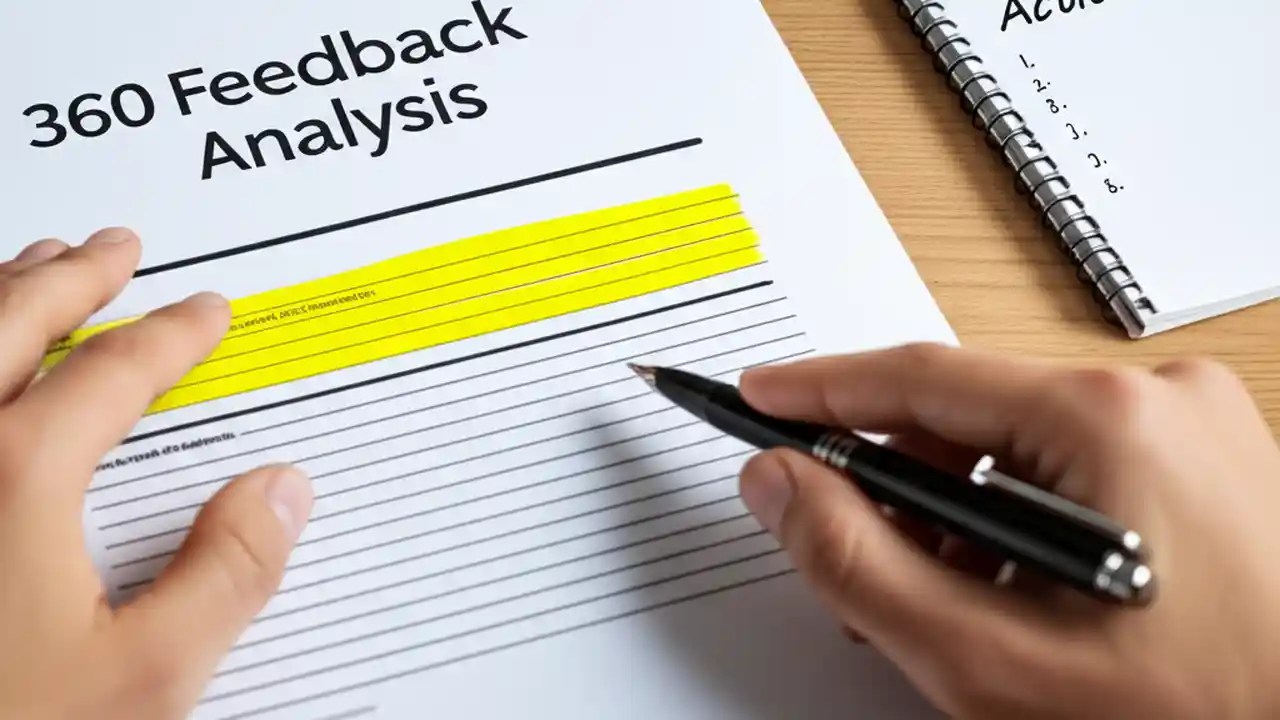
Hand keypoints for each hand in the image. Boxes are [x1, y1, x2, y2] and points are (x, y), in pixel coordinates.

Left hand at [0, 230, 312, 719]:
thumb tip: (282, 491)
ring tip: (32, 267)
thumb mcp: (144, 679)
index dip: (171, 336)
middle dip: (72, 276)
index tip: (204, 315)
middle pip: (9, 322)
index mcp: (15, 477)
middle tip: (114, 249)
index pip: (114, 374)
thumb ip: (228, 575)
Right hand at [738, 344, 1279, 718]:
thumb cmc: (1202, 718)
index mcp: (1110, 419)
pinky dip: (1019, 515)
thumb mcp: (992, 658)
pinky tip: (1005, 587)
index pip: (920, 379)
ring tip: (935, 596)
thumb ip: (860, 564)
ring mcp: (1194, 428)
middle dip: (893, 483)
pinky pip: (1076, 464)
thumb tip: (782, 486)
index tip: (760, 398)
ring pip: (1019, 444)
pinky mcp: (1207, 462)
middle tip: (842, 546)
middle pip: (969, 416)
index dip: (820, 391)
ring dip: (956, 512)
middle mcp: (1161, 399)